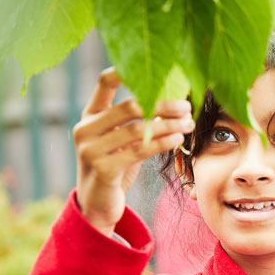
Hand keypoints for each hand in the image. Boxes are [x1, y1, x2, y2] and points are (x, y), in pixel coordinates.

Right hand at [72, 68, 194, 234]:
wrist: (98, 204)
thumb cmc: (116, 167)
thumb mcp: (123, 141)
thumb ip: (138, 122)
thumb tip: (175, 101)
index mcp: (90, 115)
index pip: (104, 83)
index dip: (126, 71)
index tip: (156, 69)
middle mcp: (85, 128)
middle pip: (128, 106)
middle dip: (162, 105)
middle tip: (187, 107)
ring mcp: (90, 149)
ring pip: (136, 129)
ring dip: (167, 125)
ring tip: (189, 124)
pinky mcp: (103, 169)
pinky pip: (138, 151)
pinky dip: (161, 143)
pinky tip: (178, 140)